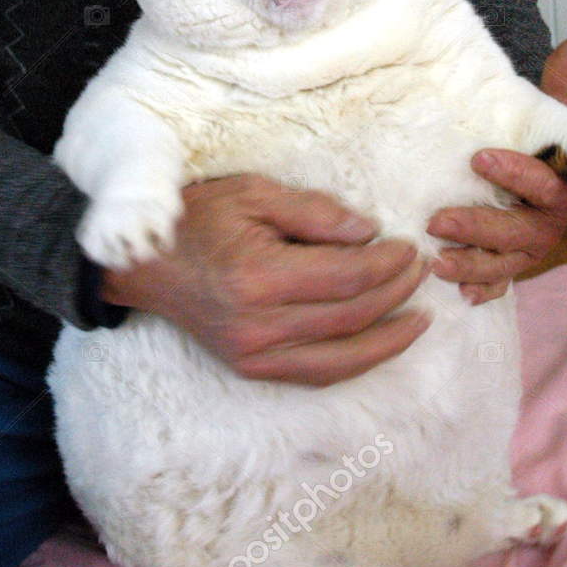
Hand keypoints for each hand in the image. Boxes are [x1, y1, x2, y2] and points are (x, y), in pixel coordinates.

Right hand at [99, 173, 430, 386]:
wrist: (144, 264)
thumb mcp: (253, 193)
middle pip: (351, 317)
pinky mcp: (251, 368)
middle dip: (395, 294)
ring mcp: (253, 354)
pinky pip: (316, 373)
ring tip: (420, 319)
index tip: (408, 247)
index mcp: (259, 276)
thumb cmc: (197, 218)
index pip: (347, 277)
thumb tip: (368, 232)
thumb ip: (313, 211)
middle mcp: (258, 324)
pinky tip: (379, 344)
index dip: (387, 264)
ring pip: (341, 357)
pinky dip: (354, 361)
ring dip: (388, 340)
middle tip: (421, 270)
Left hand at [427, 39, 566, 305]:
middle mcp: (548, 222)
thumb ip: (559, 87)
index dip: (514, 174)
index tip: (478, 158)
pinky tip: (463, 298)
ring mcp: (529, 249)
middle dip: (480, 228)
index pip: (542, 184)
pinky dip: (484, 292)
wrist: (540, 179)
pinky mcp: (511, 265)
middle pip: (520, 233)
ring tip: (436, 262)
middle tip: (437, 221)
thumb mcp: (548, 115)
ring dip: (473, 266)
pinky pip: (501, 285)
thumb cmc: (539, 145)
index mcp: (559, 186)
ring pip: (505, 264)